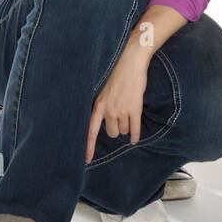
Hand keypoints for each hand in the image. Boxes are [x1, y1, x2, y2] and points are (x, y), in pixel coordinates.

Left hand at [87, 46, 148, 161]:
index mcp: (98, 105)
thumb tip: (104, 121)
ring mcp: (122, 110)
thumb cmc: (117, 73)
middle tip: (120, 117)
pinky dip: (135, 135)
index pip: (90, 131)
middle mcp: (109, 110)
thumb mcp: (104, 90)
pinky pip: (135, 129)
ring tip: (128, 111)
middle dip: (116, 128)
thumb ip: (102, 106)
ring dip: (127, 126)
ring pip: (124, 130)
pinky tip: (135, 138)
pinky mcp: (134, 109)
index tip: (86, 160)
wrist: (131, 61)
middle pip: (112, 133)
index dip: (88, 147)